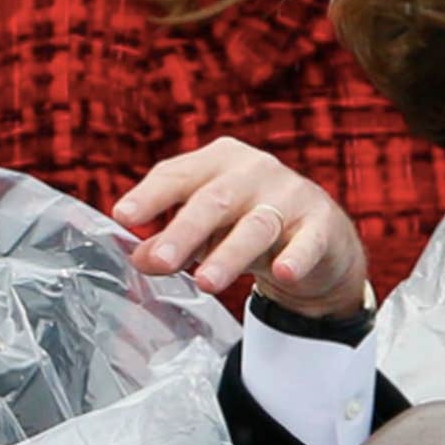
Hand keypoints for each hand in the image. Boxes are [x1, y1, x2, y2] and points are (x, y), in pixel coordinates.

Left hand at [112, 137, 367, 317]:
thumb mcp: (204, 233)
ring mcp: (290, 194)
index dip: (149, 195)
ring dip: (229, 255)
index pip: (176, 174)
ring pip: (255, 225)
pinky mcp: (322, 223)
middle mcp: (252, 170)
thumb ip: (171, 242)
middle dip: (184, 232)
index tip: (123, 216)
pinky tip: (283, 272)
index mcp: (215, 162)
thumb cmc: (244, 226)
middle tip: (161, 261)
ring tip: (207, 282)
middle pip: (213, 200)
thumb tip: (140, 259)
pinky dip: (296, 256)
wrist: (318, 240)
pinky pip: (308, 241)